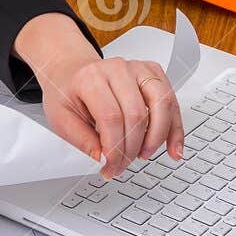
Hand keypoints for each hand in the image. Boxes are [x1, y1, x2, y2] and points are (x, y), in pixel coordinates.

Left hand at [38, 54, 185, 177]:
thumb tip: (103, 158)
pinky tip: (173, 148)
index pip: (111, 117)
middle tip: (123, 165)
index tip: (111, 167)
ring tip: (144, 155)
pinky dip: (175, 128)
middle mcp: (116, 69)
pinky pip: (171, 101)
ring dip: (158, 137)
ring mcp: (137, 68)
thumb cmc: (68, 92)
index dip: (115, 148)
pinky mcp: (153, 73)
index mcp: (90, 78)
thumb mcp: (60, 117)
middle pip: (137, 114)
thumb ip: (81, 139)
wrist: (71, 71)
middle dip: (133, 148)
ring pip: (162, 104)